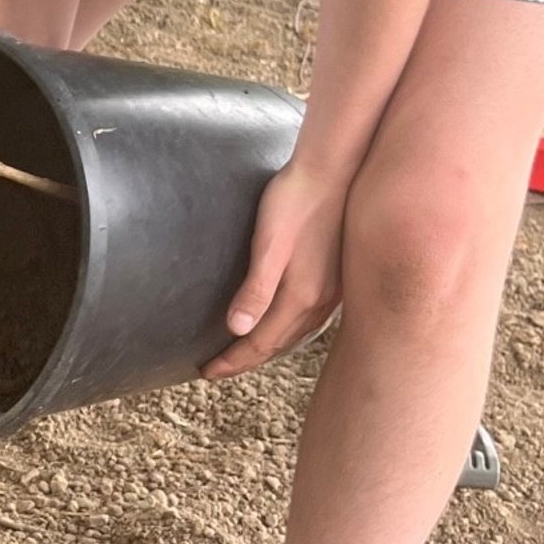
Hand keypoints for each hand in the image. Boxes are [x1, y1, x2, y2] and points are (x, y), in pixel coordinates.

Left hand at [203, 156, 349, 379]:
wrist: (336, 172)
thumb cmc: (296, 202)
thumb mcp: (269, 245)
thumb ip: (256, 289)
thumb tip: (238, 330)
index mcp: (300, 297)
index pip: (259, 344)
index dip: (232, 361)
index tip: (206, 372)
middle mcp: (320, 301)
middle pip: (278, 344)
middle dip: (247, 359)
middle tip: (219, 369)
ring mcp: (333, 292)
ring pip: (296, 334)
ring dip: (269, 347)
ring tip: (246, 354)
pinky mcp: (337, 278)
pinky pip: (310, 319)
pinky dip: (289, 331)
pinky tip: (283, 325)